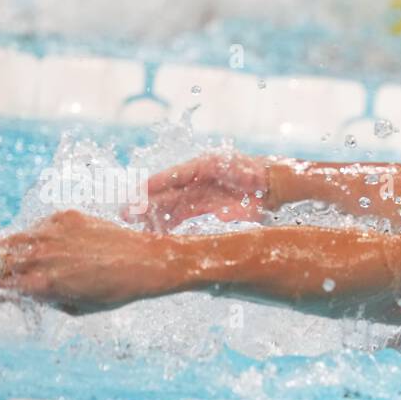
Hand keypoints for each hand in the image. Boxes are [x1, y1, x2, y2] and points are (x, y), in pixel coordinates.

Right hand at [0, 210, 180, 314]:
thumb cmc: (114, 291)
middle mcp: (41, 255)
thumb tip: (15, 292)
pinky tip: (44, 249)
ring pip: (10, 240)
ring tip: (1, 263)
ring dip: (0, 252)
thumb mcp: (73, 306)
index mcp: (41, 283)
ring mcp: (50, 232)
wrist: (147, 261)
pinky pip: (35, 228)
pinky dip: (32, 239)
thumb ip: (40, 298)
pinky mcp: (63, 216)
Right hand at [128, 152, 268, 231]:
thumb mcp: (224, 167)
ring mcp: (202, 197)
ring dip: (156, 217)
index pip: (170, 178)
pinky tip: (158, 233)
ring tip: (138, 227)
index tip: (136, 194)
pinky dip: (171, 225)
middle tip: (127, 215)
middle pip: (167, 195)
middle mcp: (196, 182)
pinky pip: (185, 217)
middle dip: (147, 205)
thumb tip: (174, 181)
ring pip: (173, 208)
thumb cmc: (250, 170)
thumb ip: (198, 173)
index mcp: (198, 168)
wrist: (273, 186)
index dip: (153, 187)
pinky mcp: (210, 211)